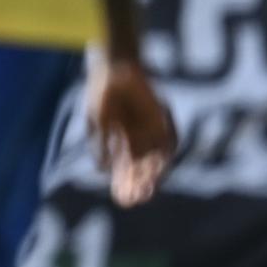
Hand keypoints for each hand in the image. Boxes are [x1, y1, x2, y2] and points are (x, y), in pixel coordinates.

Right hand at [84, 60, 174, 206]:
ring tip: (148, 189)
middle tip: (137, 200)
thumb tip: (102, 169)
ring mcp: (150, 129)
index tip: (123, 201)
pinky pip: (169, 139)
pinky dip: (165, 153)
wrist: (114, 66)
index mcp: (120, 142)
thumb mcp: (97, 121)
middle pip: (141, 168)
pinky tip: (160, 166)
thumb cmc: (102, 93)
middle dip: (138, 184)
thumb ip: (101, 144)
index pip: (124, 170)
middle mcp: (138, 139)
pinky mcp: (161, 118)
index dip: (124, 185)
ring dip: (153, 174)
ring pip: (155, 158)